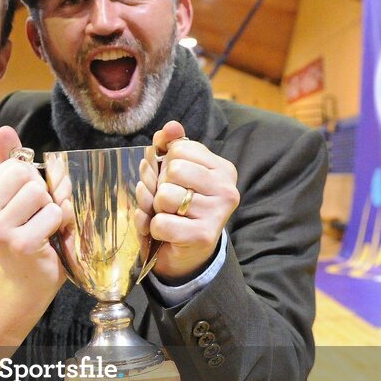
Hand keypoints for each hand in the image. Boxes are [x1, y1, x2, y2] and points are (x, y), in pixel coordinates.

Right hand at [0, 127, 64, 291]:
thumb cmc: (23, 234)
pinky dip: (60, 223)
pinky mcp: (21, 244)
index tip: (25, 206)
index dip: (30, 181)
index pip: (15, 165)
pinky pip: (55, 212)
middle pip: (27, 176)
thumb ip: (9, 164)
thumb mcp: (13, 198)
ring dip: (51, 209)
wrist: (27, 282)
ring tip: (42, 226)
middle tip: (36, 216)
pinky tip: (50, 239)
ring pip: (41, 193)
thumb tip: (4, 130)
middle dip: (42, 193)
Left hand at [139, 120, 238, 281]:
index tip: (173, 181)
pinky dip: (154, 228)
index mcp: (222, 169)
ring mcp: (217, 213)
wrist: (185, 253)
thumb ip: (170, 146)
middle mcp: (226, 189)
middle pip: (173, 170)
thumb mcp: (173, 173)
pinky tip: (166, 232)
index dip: (164, 164)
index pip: (179, 149)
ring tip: (169, 215)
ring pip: (164, 196)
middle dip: (160, 187)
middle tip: (168, 202)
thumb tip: (171, 127)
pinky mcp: (203, 236)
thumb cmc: (178, 208)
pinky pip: (161, 223)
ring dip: (156, 208)